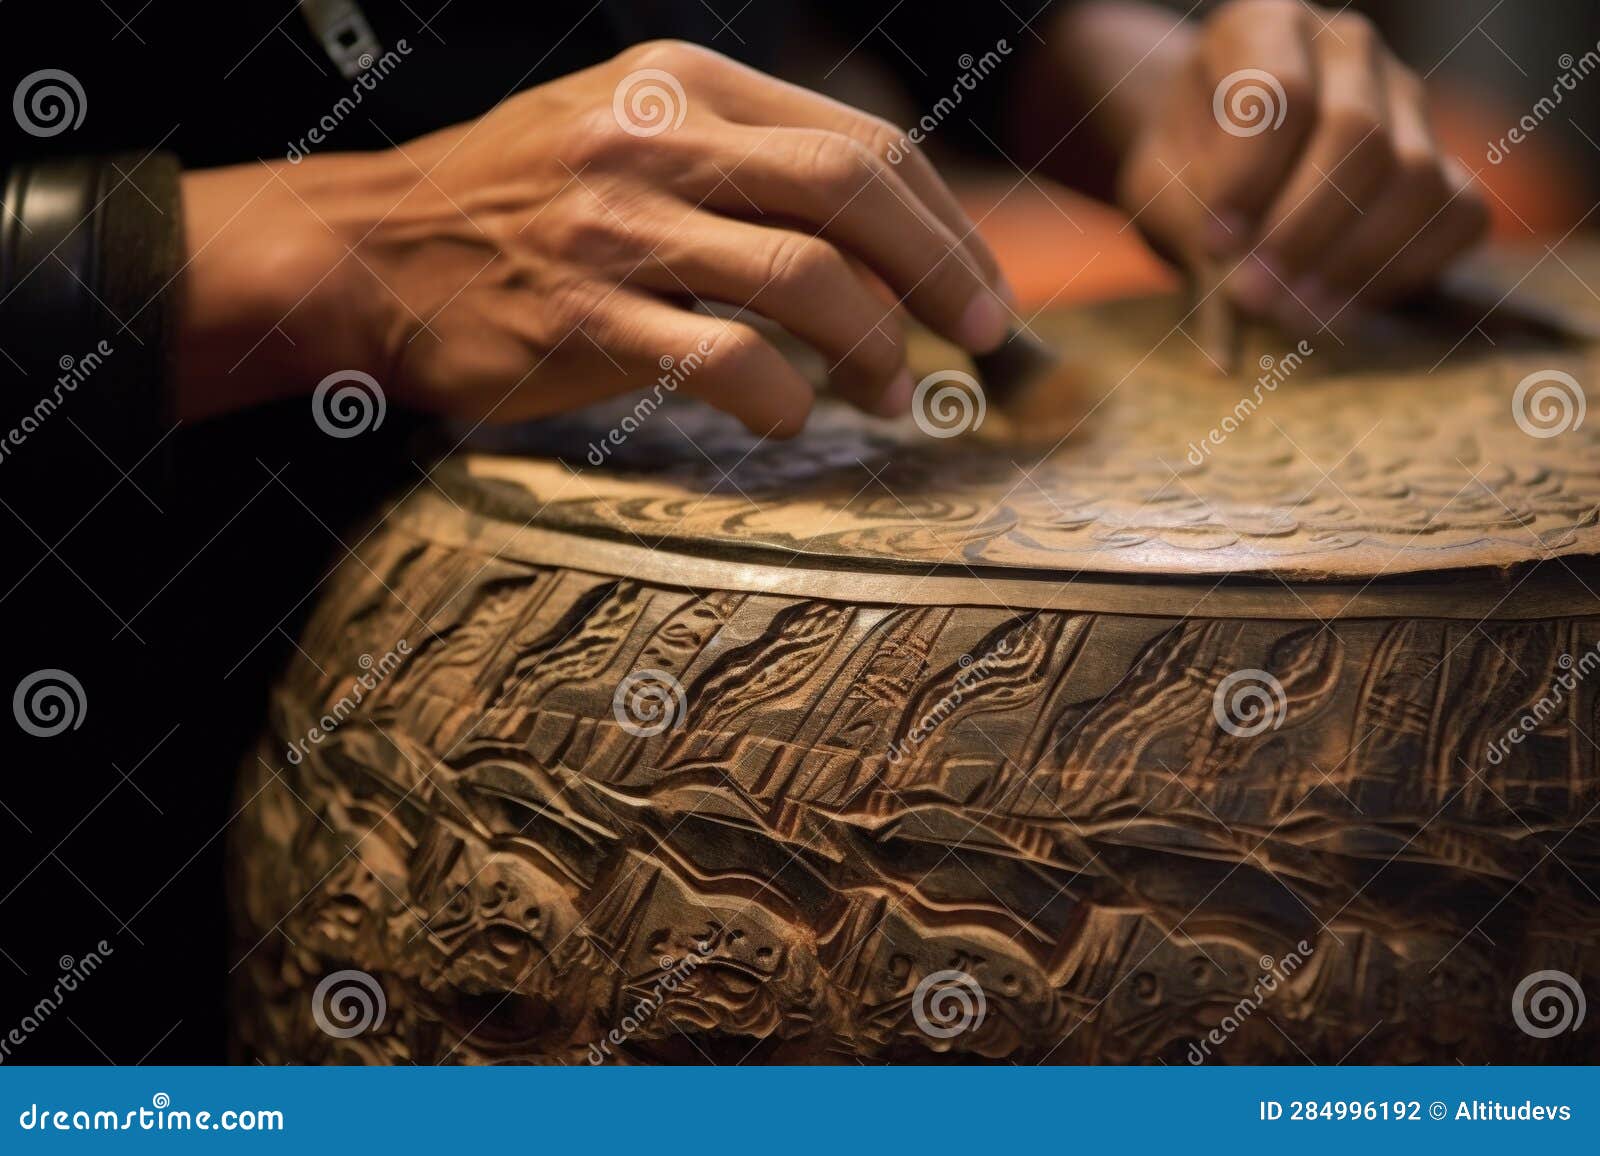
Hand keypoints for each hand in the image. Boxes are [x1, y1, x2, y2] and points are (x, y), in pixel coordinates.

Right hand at [175, 41, 1011, 436]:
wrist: (368, 248)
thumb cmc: (519, 203)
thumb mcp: (628, 132)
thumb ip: (742, 158)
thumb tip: (880, 233)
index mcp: (684, 83)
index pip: (859, 141)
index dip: (944, 220)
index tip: (979, 284)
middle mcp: (657, 138)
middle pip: (855, 191)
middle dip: (945, 272)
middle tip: (984, 337)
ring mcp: (617, 226)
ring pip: (805, 274)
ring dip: (877, 345)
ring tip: (892, 392)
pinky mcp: (583, 316)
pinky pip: (724, 359)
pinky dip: (785, 399)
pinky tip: (794, 423)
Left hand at [1115, 0, 1488, 333]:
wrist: (1224, 170)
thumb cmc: (1188, 170)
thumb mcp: (1160, 185)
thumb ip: (1190, 223)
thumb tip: (1232, 313)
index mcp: (1266, 25)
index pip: (1282, 91)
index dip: (1250, 176)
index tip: (1214, 242)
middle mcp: (1349, 48)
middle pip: (1359, 134)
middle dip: (1304, 229)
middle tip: (1256, 295)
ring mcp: (1408, 100)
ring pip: (1415, 177)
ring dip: (1354, 260)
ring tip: (1295, 313)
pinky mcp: (1447, 161)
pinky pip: (1456, 215)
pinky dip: (1408, 271)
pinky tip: (1347, 306)